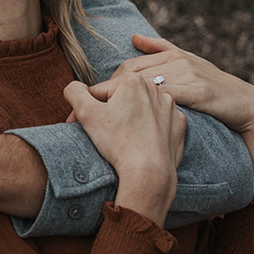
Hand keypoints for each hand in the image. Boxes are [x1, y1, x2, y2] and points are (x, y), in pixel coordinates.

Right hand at [64, 71, 185, 225]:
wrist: (149, 172)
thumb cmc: (118, 142)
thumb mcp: (86, 114)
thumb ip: (75, 92)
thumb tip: (74, 87)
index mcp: (131, 80)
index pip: (98, 92)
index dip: (85, 109)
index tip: (79, 126)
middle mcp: (154, 88)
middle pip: (120, 99)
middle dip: (108, 113)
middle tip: (102, 135)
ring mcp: (170, 106)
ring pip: (140, 110)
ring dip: (129, 120)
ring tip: (123, 139)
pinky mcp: (178, 124)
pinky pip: (158, 122)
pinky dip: (149, 130)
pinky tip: (141, 142)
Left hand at [95, 35, 253, 194]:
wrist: (248, 104)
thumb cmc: (213, 89)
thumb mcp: (187, 64)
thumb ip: (161, 50)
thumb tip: (134, 37)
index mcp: (171, 56)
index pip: (128, 68)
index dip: (106, 84)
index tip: (85, 101)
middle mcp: (177, 61)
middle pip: (130, 76)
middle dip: (104, 94)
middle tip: (80, 112)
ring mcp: (188, 74)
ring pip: (144, 84)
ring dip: (117, 101)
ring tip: (95, 117)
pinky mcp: (198, 91)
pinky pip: (166, 96)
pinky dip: (145, 106)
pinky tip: (129, 117)